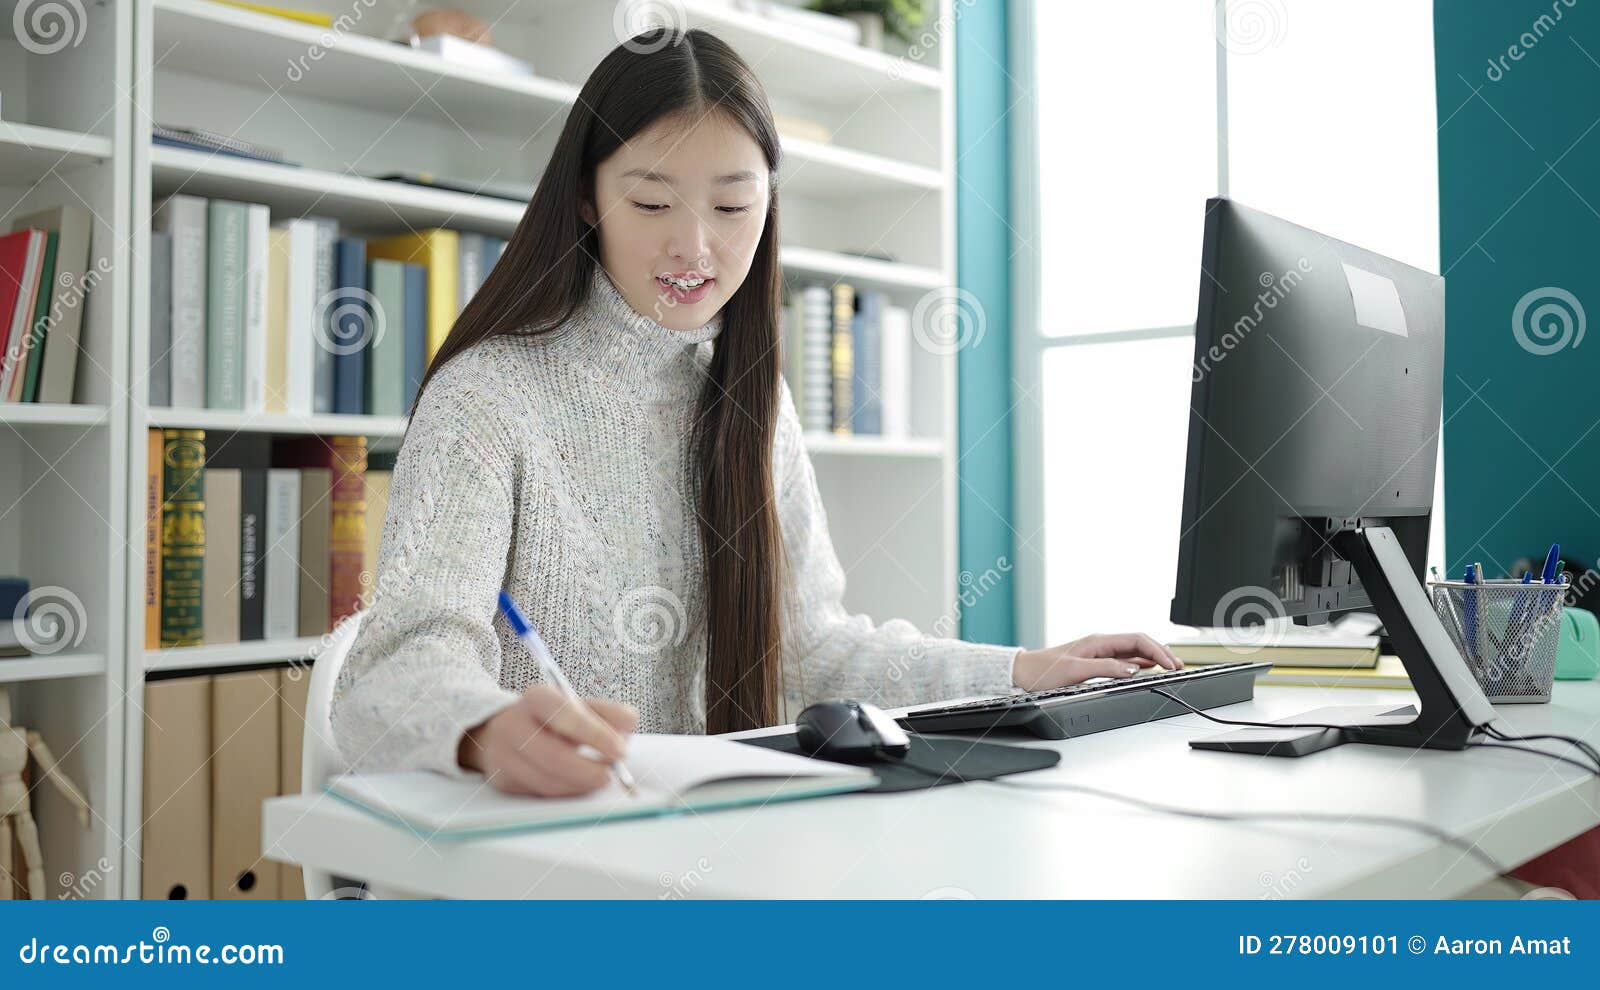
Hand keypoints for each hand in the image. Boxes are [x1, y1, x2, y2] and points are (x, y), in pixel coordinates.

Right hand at [457, 683, 638, 796]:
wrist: (505, 730)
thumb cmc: (552, 718)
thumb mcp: (579, 705)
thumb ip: (608, 712)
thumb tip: (629, 724)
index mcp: (537, 698)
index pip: (565, 714)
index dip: (595, 734)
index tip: (620, 751)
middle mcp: (513, 725)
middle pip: (554, 756)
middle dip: (589, 770)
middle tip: (611, 774)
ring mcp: (503, 756)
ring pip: (548, 781)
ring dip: (581, 785)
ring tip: (598, 777)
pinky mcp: (504, 781)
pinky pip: (542, 794)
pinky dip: (566, 791)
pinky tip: (578, 783)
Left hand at [1011, 632, 1182, 692]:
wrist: (1023, 674)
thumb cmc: (1043, 671)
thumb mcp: (1075, 671)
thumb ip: (1105, 668)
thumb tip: (1132, 670)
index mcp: (1098, 641)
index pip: (1137, 640)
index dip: (1158, 651)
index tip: (1172, 664)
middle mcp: (1101, 644)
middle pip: (1139, 643)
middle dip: (1162, 653)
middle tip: (1179, 666)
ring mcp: (1099, 652)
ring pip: (1134, 651)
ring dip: (1153, 658)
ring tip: (1170, 667)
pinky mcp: (1095, 662)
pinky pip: (1124, 660)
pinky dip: (1140, 664)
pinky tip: (1148, 669)